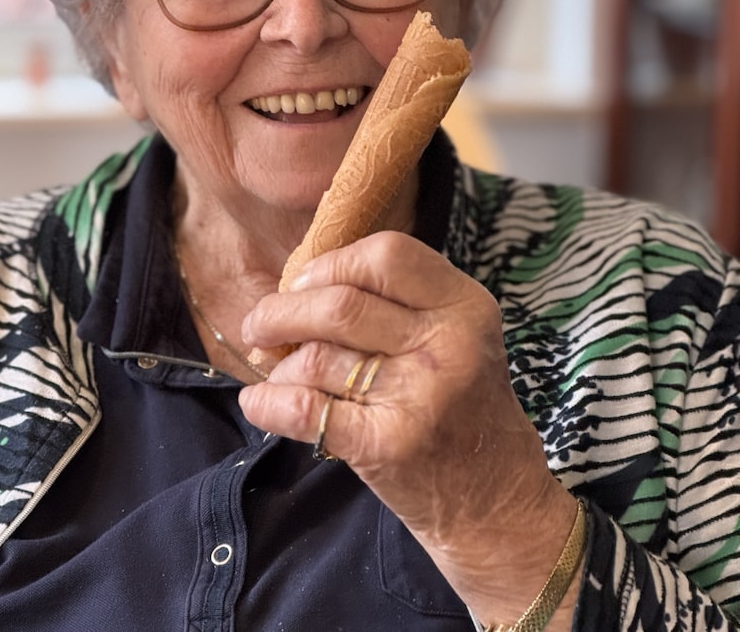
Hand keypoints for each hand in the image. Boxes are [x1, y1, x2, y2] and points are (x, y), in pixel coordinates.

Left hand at [239, 230, 578, 623]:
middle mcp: (447, 344)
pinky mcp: (388, 445)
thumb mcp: (456, 336)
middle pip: (340, 304)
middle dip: (282, 311)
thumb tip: (301, 282)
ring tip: (274, 373)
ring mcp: (420, 395)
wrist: (495, 500)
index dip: (332, 264)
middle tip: (259, 325)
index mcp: (464, 305)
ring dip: (278, 365)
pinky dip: (269, 403)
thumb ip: (398, 302)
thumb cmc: (461, 406)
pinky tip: (258, 403)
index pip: (387, 255)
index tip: (301, 283)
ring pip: (317, 357)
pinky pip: (306, 409)